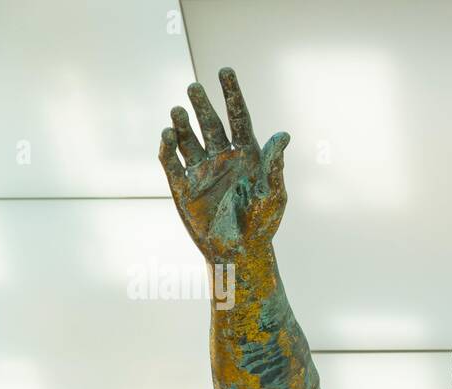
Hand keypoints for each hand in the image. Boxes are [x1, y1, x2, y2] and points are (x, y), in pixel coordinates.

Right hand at [159, 67, 288, 262]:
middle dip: (202, 104)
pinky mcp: (182, 186)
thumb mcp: (273, 194)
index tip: (225, 71)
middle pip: (210, 123)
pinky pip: (171, 162)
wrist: (240, 253)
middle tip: (194, 87)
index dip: (232, 94)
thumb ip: (274, 165)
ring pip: (188, 138)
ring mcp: (201, 170)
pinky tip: (168, 134)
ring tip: (178, 110)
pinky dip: (168, 147)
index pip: (238, 117)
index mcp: (247, 154)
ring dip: (182, 123)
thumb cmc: (262, 224)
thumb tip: (283, 135)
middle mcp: (222, 157)